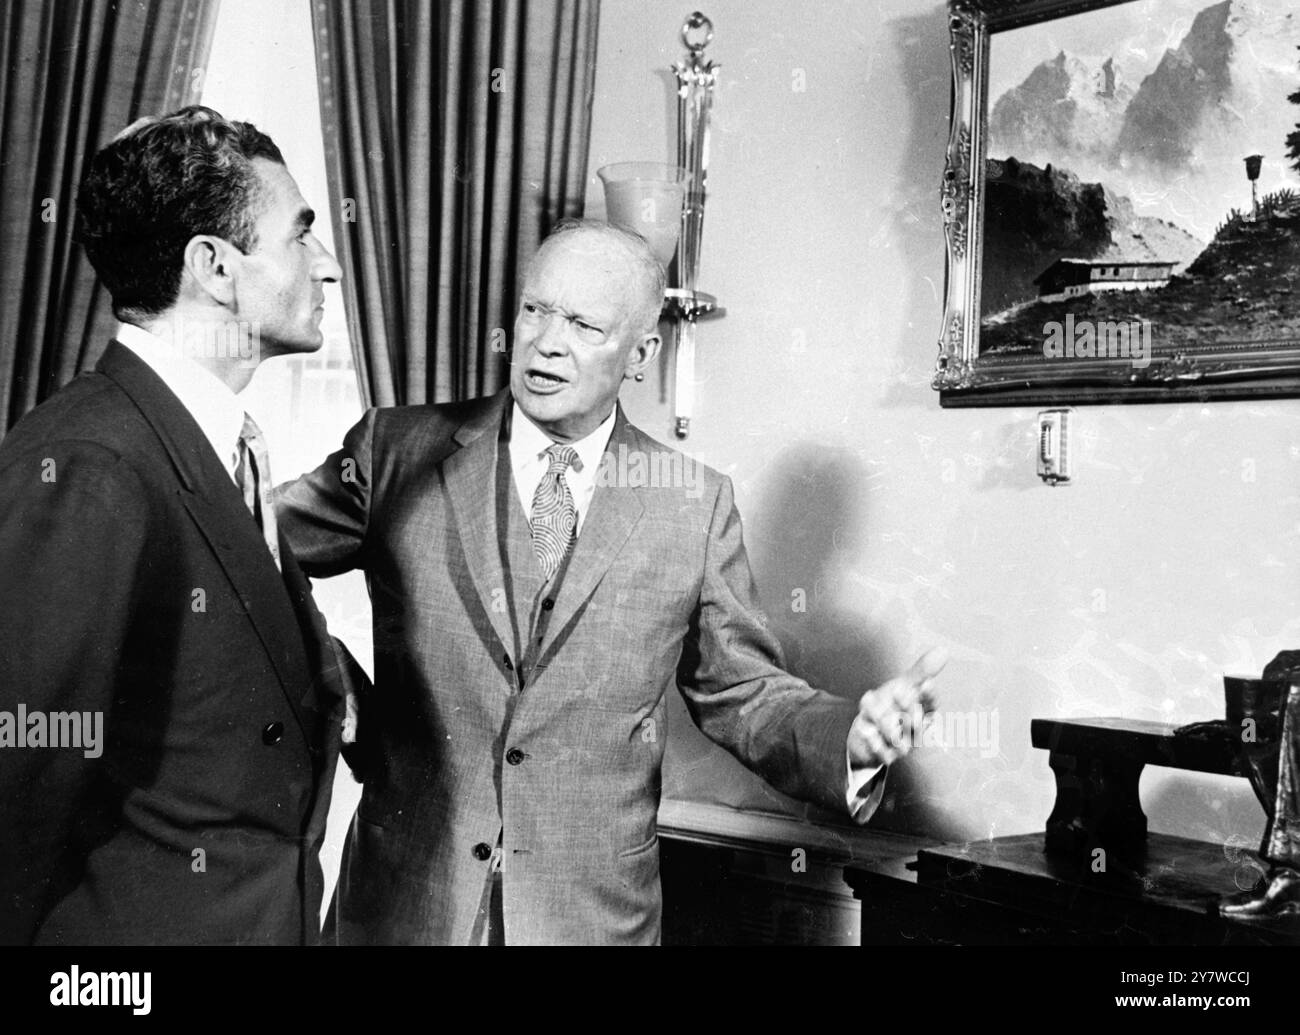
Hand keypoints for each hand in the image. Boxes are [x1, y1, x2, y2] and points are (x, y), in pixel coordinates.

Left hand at [847, 647, 947, 768]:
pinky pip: (883, 754)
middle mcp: (914, 732)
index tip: (925, 683)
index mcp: (922, 714)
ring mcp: (901, 747)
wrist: (865, 733)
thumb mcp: (903, 687)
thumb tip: (943, 650)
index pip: (931, 706)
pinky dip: (873, 742)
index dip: (929, 697)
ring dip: (883, 720)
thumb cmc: (889, 707)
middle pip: (916, 722)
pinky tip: (864, 729)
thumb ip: (921, 672)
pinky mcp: (885, 757)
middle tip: (897, 690)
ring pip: (897, 737)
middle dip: (907, 706)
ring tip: (867, 701)